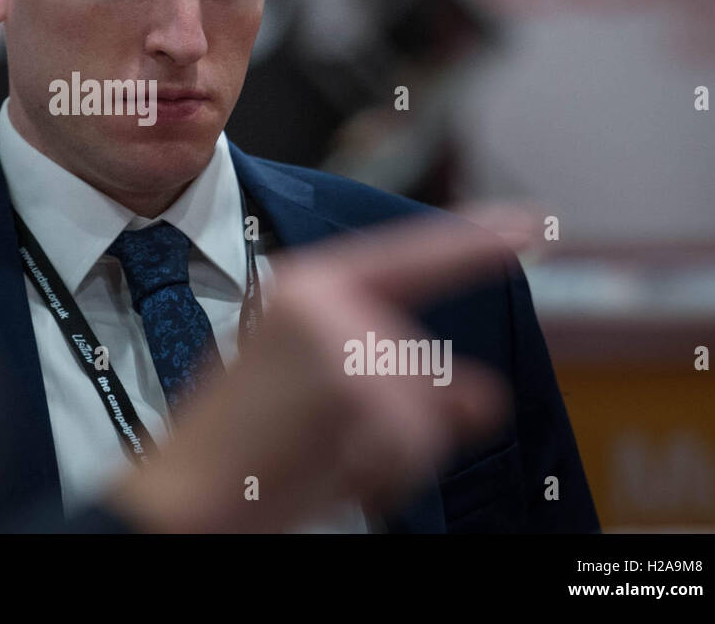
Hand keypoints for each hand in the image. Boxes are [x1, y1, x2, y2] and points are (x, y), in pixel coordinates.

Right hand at [106, 206, 533, 532]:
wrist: (187, 492)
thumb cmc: (239, 447)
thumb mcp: (320, 396)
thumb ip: (403, 380)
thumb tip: (485, 394)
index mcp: (308, 288)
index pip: (409, 256)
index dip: (473, 240)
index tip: (527, 222)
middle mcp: (326, 300)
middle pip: (424, 362)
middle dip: (400, 417)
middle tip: (325, 441)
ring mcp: (342, 340)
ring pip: (425, 406)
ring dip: (392, 449)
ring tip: (319, 453)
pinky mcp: (353, 384)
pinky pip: (415, 440)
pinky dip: (386, 469)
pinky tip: (326, 467)